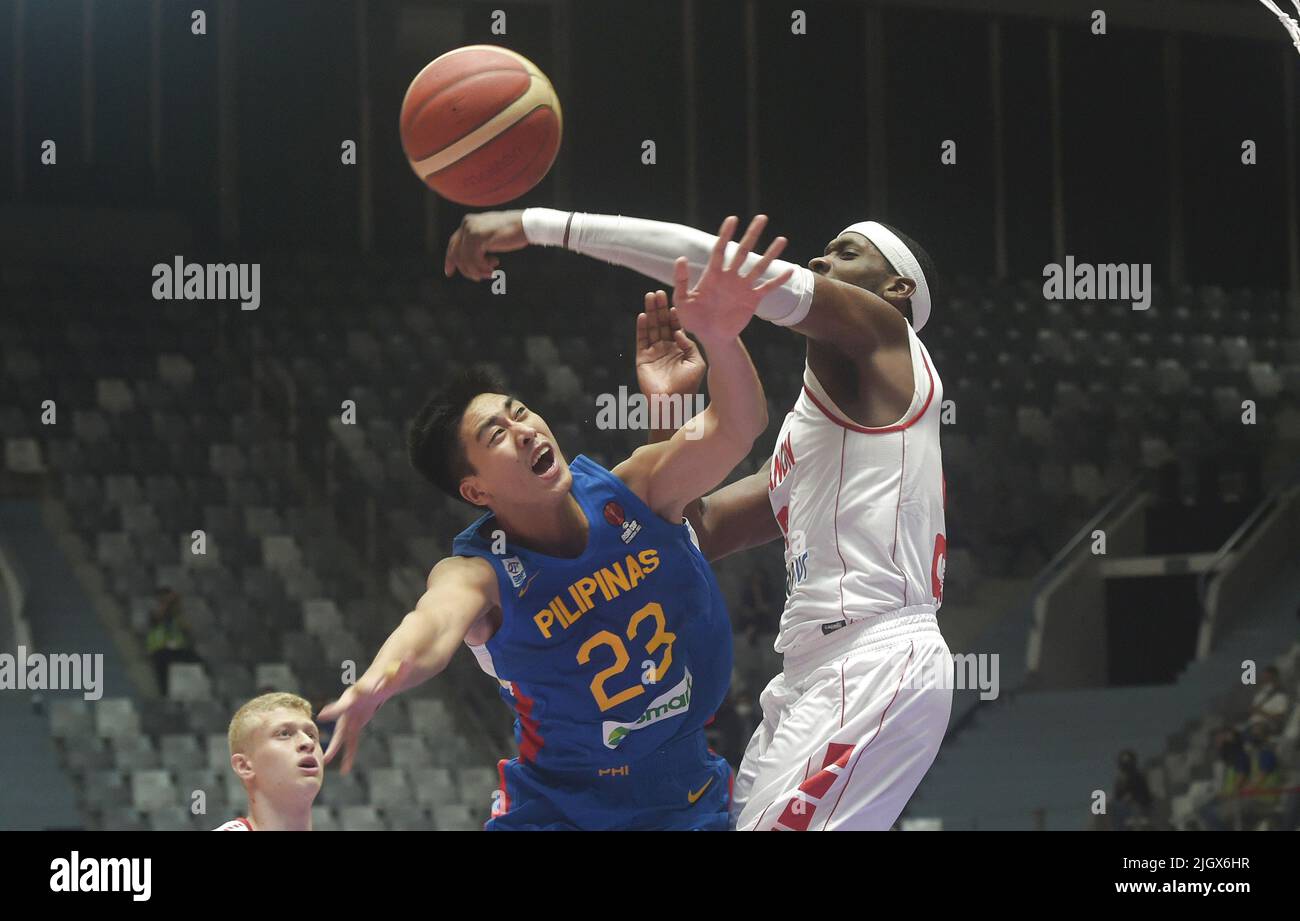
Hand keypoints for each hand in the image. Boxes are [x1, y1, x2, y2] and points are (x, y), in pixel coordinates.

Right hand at [319, 659, 412, 774]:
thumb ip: (402, 667)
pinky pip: (351, 741)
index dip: (336, 709)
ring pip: (343, 733)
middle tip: (318, 736)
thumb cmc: (388, 676)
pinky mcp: (355, 724)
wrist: (379, 682)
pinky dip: (349, 754)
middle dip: (330, 727)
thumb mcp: (397, 674)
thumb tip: (412, 656)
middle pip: (340, 715)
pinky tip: (345, 769)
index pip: (347, 700)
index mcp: (358, 693)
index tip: (324, 715)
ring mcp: (351, 715)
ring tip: (327, 761)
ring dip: (336, 747)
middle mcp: (350, 704)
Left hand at [444, 211, 528, 279]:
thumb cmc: (513, 232)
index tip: (449, 273)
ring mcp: (471, 229)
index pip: (453, 244)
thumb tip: (471, 261)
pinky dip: (482, 268)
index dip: (450, 260)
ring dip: (477, 271)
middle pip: (456, 254)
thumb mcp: (491, 237)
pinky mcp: (478, 237)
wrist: (527, 224)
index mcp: (468, 222)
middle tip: (479, 278)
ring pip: (465, 260)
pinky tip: (493, 268)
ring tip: (490, 273)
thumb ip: (479, 244)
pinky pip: (473, 260)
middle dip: (466, 270)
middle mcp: (467, 224)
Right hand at [636, 291, 704, 398]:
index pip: (675, 326)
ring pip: (651, 327)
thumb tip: (680, 331)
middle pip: (662, 323)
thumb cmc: (688, 385)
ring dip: (650, 312)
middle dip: (660, 308)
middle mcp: (665, 348)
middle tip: (659, 292)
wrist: (672, 402)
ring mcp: (653, 352)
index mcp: (679, 348)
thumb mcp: (696, 362)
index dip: (674, 315)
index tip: (675, 302)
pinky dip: (641, 327)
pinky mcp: (642, 358)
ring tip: (650, 297)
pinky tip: (643, 316)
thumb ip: (690, 345)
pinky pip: (641, 339)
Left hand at [671, 215, 792, 344]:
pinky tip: (790, 269)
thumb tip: (681, 258)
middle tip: (762, 217)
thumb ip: (682, 281)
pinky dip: (779, 280)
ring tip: (782, 239)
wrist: (711, 337)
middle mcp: (730, 277)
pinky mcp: (752, 300)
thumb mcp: (682, 301)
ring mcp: (743, 288)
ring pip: (759, 266)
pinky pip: (768, 288)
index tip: (733, 219)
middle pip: (743, 251)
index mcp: (713, 275)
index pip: (720, 250)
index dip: (726, 234)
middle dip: (752, 235)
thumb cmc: (694, 320)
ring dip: (770, 253)